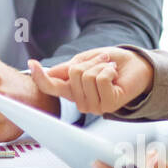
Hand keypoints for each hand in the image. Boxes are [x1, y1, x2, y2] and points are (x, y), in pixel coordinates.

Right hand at [29, 46, 153, 115]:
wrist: (136, 66)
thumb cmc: (110, 64)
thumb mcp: (85, 61)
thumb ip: (66, 69)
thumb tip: (46, 72)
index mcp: (72, 90)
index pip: (51, 86)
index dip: (40, 76)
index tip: (31, 63)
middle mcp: (80, 101)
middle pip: (72, 73)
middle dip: (88, 61)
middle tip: (101, 61)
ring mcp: (94, 106)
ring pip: (86, 76)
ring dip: (101, 65)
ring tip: (109, 68)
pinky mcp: (108, 104)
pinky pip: (100, 79)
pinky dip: (108, 70)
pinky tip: (115, 75)